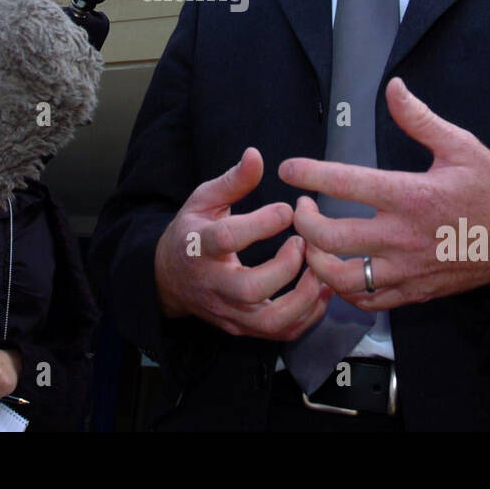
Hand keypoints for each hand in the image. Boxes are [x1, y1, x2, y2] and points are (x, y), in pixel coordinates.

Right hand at [154, 147, 330, 339]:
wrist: (169, 279)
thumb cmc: (192, 232)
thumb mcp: (203, 200)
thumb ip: (232, 181)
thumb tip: (256, 155)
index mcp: (199, 246)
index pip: (228, 238)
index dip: (260, 224)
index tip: (288, 209)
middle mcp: (213, 284)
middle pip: (249, 289)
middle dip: (285, 269)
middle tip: (304, 246)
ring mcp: (228, 311)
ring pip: (269, 321)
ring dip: (304, 299)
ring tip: (321, 273)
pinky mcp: (242, 328)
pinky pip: (279, 333)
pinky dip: (307, 317)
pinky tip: (320, 293)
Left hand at [280, 78, 489, 310]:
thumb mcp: (461, 146)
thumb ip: (419, 119)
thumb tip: (392, 87)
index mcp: (410, 195)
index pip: (346, 183)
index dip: (309, 173)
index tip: (288, 168)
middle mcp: (402, 236)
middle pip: (331, 237)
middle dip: (303, 221)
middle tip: (300, 206)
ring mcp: (406, 270)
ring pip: (342, 276)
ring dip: (316, 260)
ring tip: (312, 241)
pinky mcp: (413, 292)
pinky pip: (365, 300)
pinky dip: (343, 288)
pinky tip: (338, 268)